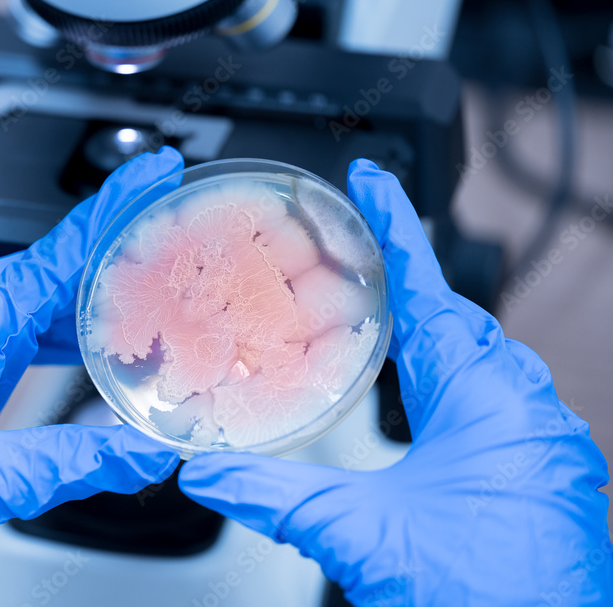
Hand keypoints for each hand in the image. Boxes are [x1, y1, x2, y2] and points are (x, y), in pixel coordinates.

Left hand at [0, 148, 184, 594]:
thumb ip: (71, 460)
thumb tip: (141, 451)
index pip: (53, 256)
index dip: (108, 213)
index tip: (148, 174)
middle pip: (54, 270)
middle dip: (113, 245)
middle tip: (166, 222)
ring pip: (43, 304)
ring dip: (96, 294)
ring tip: (151, 283)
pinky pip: (27, 337)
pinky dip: (70, 334)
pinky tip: (101, 344)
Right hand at [178, 159, 612, 604]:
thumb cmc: (490, 599)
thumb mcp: (362, 535)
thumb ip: (275, 494)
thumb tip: (206, 468)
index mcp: (484, 396)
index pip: (428, 288)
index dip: (394, 228)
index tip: (373, 180)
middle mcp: (524, 405)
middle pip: (453, 316)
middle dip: (403, 279)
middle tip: (352, 255)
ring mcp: (539, 439)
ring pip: (477, 356)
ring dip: (426, 329)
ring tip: (377, 313)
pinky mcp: (539, 470)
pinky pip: (491, 395)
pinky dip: (447, 376)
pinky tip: (419, 393)